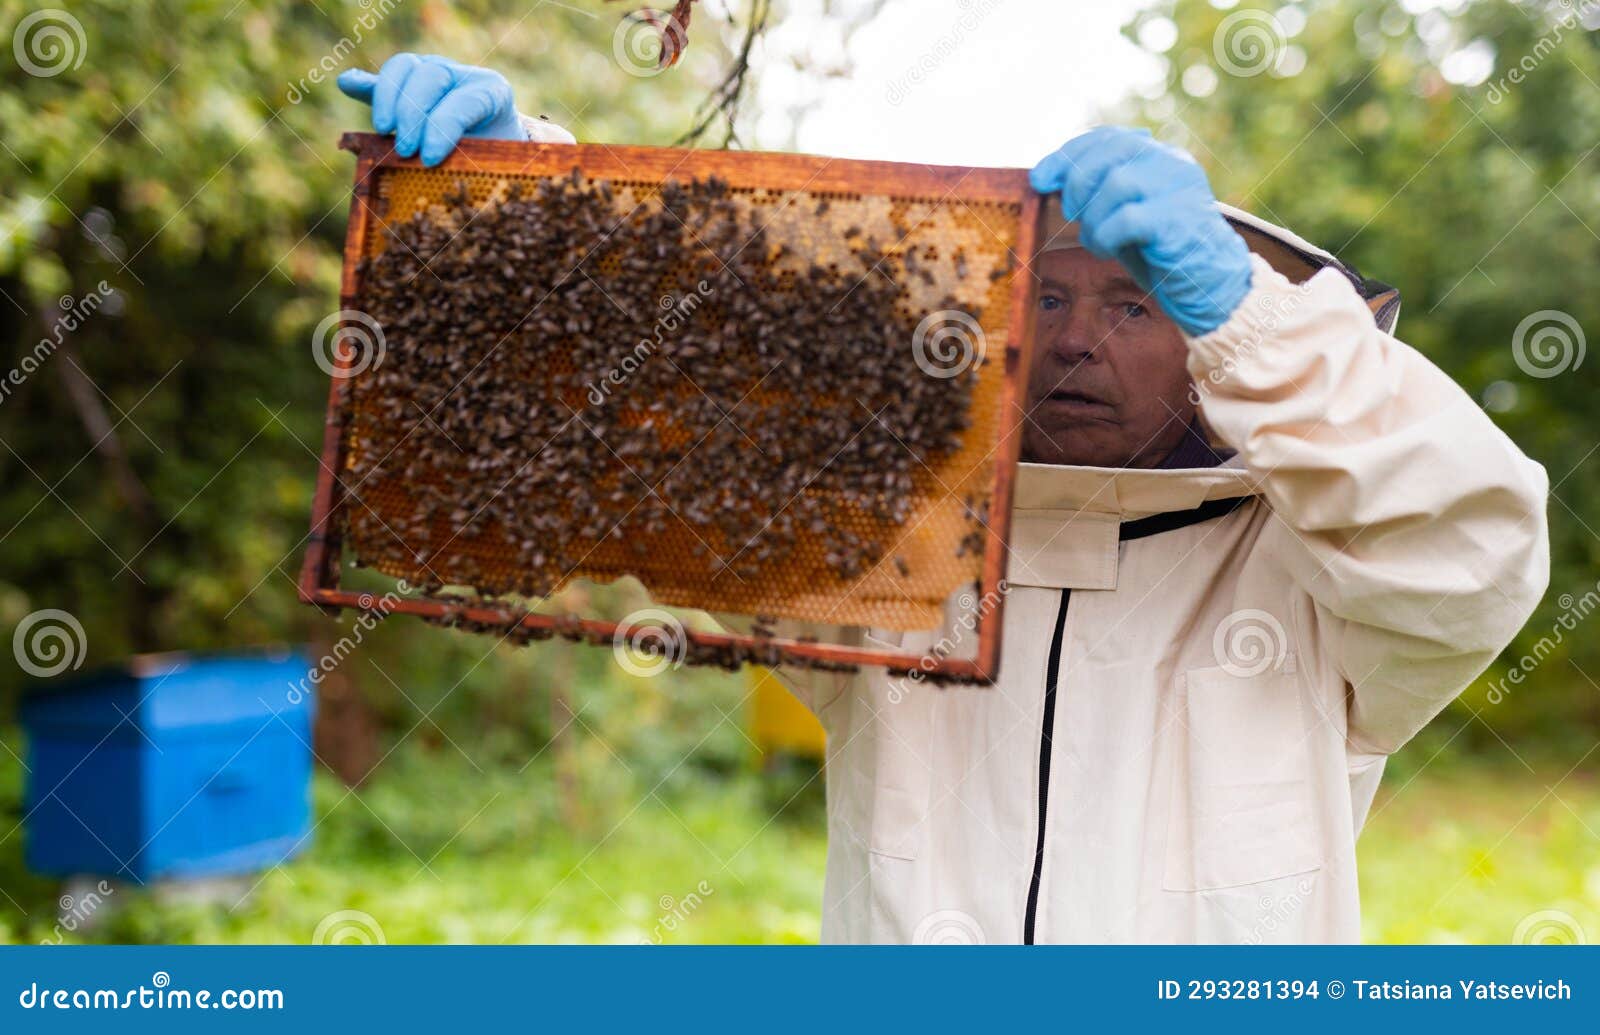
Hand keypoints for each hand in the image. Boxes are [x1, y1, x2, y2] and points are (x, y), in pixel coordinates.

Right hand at [337, 54, 555, 166]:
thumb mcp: (494, 162)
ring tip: (383, 131)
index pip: (463, 101)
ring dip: (388, 98)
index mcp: (491, 92)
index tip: (431, 158)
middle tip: (405, 150)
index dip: (444, 127)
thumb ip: (477, 160)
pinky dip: (365, 83)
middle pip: (429, 77)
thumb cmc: (497, 163)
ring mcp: (432, 73)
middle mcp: (460, 75)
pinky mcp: (407, 85)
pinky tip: (347, 84)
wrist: (498, 152)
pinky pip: (383, 79)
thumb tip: (447, 174)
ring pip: (404, 68)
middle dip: (413, 113)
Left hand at [1030, 126, 1251, 336]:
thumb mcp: (1125, 213)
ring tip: (1096, 239)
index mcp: (1161, 157)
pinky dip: (1105, 236)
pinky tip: (1108, 250)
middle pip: (1110, 152)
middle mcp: (1173, 164)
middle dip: (1077, 183)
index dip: (1068, 155)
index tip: (1040, 178)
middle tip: (1073, 214)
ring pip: (1116, 182)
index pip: (1109, 138)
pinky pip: (1126, 218)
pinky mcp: (1177, 221)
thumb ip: (1099, 191)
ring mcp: (1178, 190)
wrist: (1211, 286)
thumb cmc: (1161, 251)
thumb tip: (1047, 178)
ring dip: (1092, 215)